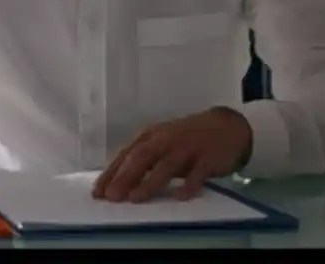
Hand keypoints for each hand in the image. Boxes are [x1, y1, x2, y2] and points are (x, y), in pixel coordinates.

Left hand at [92, 106, 251, 202]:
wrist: (226, 126)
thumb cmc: (186, 139)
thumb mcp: (161, 143)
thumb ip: (142, 159)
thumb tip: (116, 182)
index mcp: (152, 136)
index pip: (127, 155)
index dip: (111, 173)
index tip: (98, 192)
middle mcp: (167, 140)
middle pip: (142, 158)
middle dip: (125, 177)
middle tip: (112, 197)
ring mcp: (188, 148)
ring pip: (166, 165)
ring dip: (150, 182)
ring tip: (135, 198)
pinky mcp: (208, 158)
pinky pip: (198, 173)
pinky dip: (189, 184)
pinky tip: (180, 197)